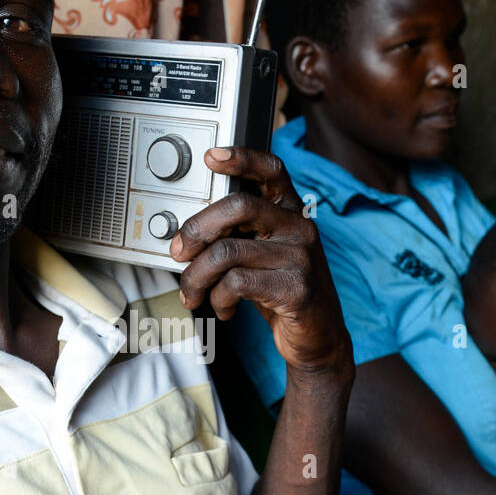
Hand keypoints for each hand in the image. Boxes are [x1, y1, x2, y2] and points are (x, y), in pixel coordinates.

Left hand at [170, 147, 351, 378]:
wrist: (317, 337)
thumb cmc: (282, 292)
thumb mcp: (263, 256)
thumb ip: (238, 236)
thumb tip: (188, 234)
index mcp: (291, 212)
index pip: (271, 170)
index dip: (241, 158)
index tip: (211, 157)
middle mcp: (300, 227)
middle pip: (238, 206)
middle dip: (196, 229)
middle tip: (178, 252)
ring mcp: (301, 257)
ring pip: (227, 252)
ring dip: (197, 277)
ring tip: (193, 293)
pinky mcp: (295, 288)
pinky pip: (237, 284)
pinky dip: (218, 299)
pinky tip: (222, 308)